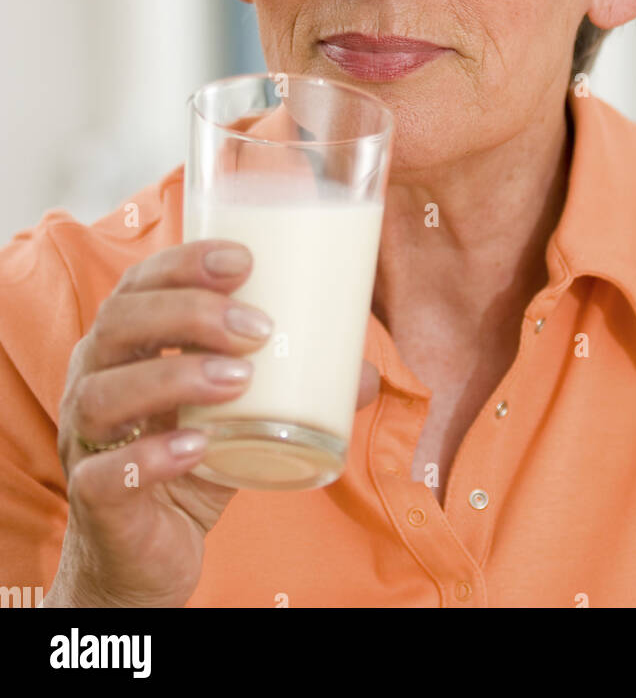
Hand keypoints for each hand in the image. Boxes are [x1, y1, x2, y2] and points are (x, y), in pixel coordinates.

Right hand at [44, 240, 379, 607]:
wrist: (149, 556)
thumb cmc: (192, 462)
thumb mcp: (242, 417)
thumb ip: (294, 390)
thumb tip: (368, 375)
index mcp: (127, 346)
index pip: (139, 285)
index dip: (183, 263)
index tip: (243, 260)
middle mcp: (94, 381)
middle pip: (118, 324)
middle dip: (189, 313)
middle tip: (258, 327)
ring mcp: (87, 442)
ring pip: (103, 394)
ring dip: (174, 377)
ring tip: (239, 379)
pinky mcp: (96, 502)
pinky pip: (105, 474)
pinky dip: (151, 456)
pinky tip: (198, 446)